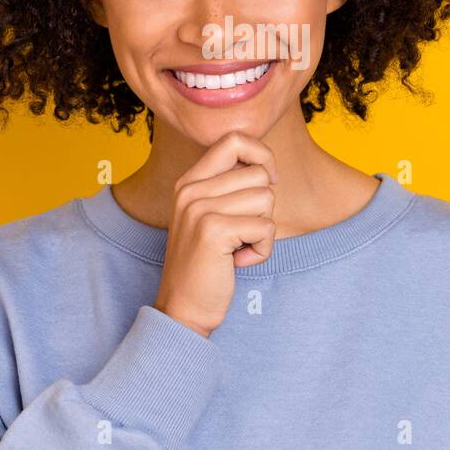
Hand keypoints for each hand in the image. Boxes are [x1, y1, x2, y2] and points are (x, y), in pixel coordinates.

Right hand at [152, 130, 278, 337]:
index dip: (261, 155)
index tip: (267, 181)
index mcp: (189, 181)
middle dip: (264, 207)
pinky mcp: (213, 230)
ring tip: (238, 248)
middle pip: (259, 174)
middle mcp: (190, 189)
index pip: (234, 140)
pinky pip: (266, 228)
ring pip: (267, 199)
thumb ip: (229, 188)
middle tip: (241, 232)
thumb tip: (267, 167)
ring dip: (264, 231)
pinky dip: (262, 250)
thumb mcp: (210, 217)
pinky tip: (239, 262)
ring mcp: (199, 208)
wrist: (182, 309)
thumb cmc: (206, 264)